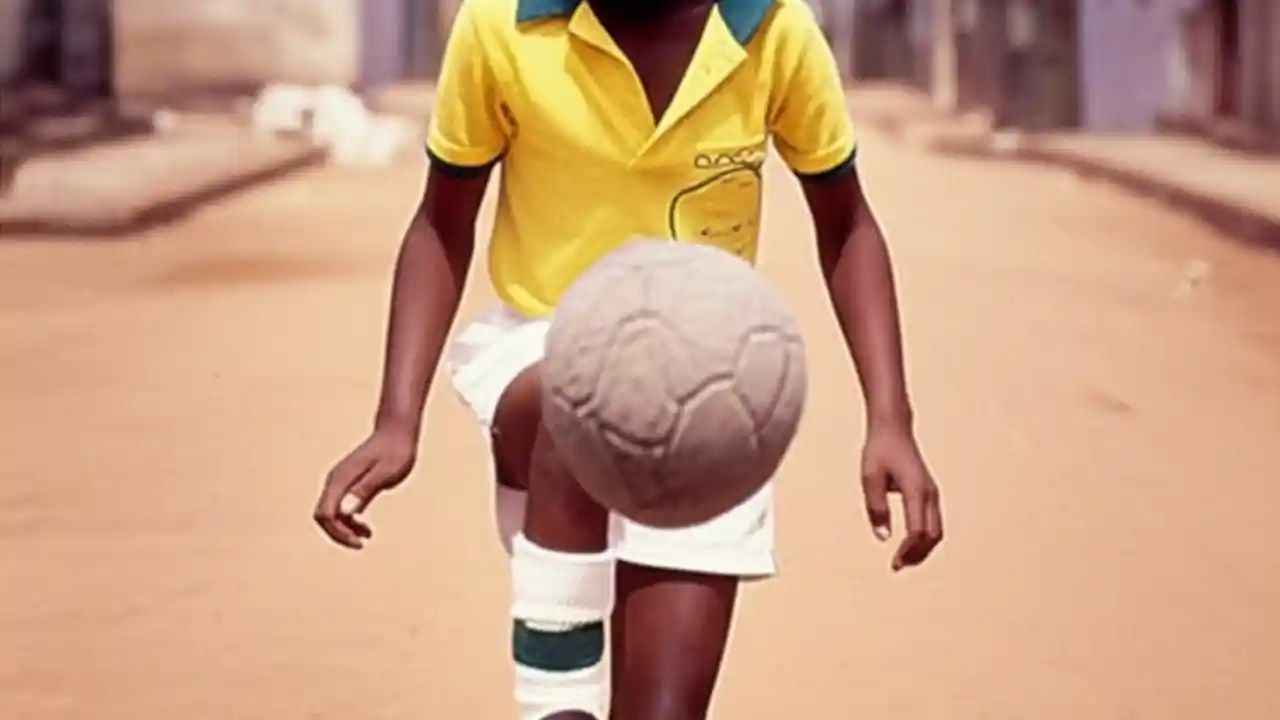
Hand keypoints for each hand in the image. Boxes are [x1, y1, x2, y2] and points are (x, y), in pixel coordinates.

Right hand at [314, 425, 416, 549]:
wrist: (396, 432)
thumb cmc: (395, 450)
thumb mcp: (386, 472)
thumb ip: (365, 490)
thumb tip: (346, 511)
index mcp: (342, 479)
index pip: (326, 514)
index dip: (338, 532)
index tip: (358, 541)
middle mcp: (335, 480)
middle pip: (323, 516)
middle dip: (338, 533)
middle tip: (360, 543)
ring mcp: (339, 481)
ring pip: (330, 513)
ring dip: (344, 528)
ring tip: (366, 535)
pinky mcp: (346, 483)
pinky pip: (339, 507)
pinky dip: (348, 520)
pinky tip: (365, 528)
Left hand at [861, 423, 943, 570]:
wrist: (893, 428)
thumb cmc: (880, 450)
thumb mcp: (870, 478)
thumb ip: (876, 508)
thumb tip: (883, 537)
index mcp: (915, 490)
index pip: (918, 531)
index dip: (908, 551)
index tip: (894, 563)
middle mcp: (929, 493)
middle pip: (932, 535)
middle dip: (918, 555)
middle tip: (898, 566)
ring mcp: (932, 493)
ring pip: (937, 531)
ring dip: (923, 549)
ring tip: (904, 560)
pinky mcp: (929, 493)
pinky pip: (934, 522)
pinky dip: (925, 538)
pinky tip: (910, 545)